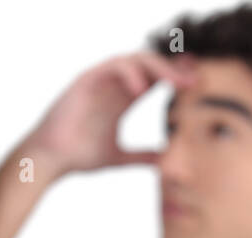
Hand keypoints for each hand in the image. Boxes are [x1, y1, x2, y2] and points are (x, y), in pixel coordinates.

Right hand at [26, 50, 196, 177]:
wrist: (52, 160)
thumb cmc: (79, 155)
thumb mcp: (119, 157)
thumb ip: (142, 156)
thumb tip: (166, 163)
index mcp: (122, 100)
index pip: (155, 80)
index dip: (176, 78)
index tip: (199, 84)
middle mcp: (114, 86)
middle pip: (150, 66)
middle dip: (174, 70)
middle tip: (195, 79)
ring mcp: (101, 80)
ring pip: (135, 60)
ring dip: (158, 67)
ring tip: (176, 81)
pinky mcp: (87, 80)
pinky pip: (113, 66)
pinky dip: (130, 73)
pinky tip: (143, 88)